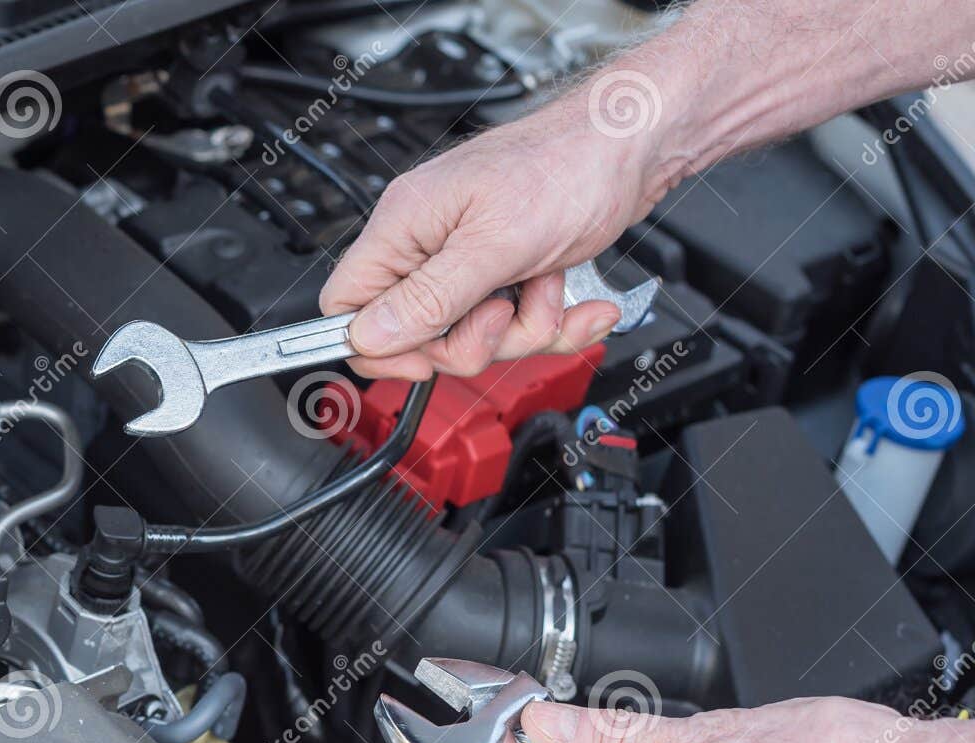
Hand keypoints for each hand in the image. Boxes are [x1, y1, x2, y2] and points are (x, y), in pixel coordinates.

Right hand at [319, 98, 656, 381]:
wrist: (635, 144)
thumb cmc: (568, 166)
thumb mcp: (496, 244)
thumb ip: (429, 298)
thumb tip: (368, 337)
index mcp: (405, 225)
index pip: (347, 304)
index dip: (378, 345)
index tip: (422, 358)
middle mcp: (429, 242)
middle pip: (417, 335)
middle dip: (472, 341)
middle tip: (503, 311)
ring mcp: (468, 258)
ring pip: (471, 337)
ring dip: (522, 330)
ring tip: (546, 289)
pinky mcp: (507, 271)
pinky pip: (514, 326)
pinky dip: (550, 321)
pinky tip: (573, 298)